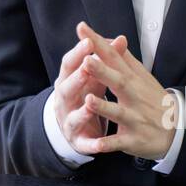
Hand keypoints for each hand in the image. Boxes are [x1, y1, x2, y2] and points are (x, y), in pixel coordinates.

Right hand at [53, 34, 110, 153]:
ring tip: (91, 103)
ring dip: (82, 111)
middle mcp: (65, 101)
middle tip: (87, 67)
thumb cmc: (87, 94)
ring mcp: (70, 121)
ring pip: (74, 116)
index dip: (78, 53)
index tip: (89, 41)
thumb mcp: (94, 76)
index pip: (69, 64)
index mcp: (67, 81)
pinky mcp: (79, 141)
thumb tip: (120, 39)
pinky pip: (85, 143)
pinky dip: (92, 144)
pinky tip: (100, 146)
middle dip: (77, 78)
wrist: (76, 126)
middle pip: (67, 88)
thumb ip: (106, 59)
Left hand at [72, 21, 178, 159]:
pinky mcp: (134, 139)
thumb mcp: (143, 77)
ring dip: (104, 107)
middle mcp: (134, 97)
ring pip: (118, 112)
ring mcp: (135, 118)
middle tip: (86, 60)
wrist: (178, 130)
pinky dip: (109, 144)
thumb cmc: (154, 100)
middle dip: (102, 72)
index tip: (81, 28)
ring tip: (88, 99)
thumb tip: (114, 37)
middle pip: (118, 82)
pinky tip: (96, 145)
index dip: (98, 43)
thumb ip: (125, 59)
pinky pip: (120, 142)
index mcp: (132, 79)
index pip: (113, 57)